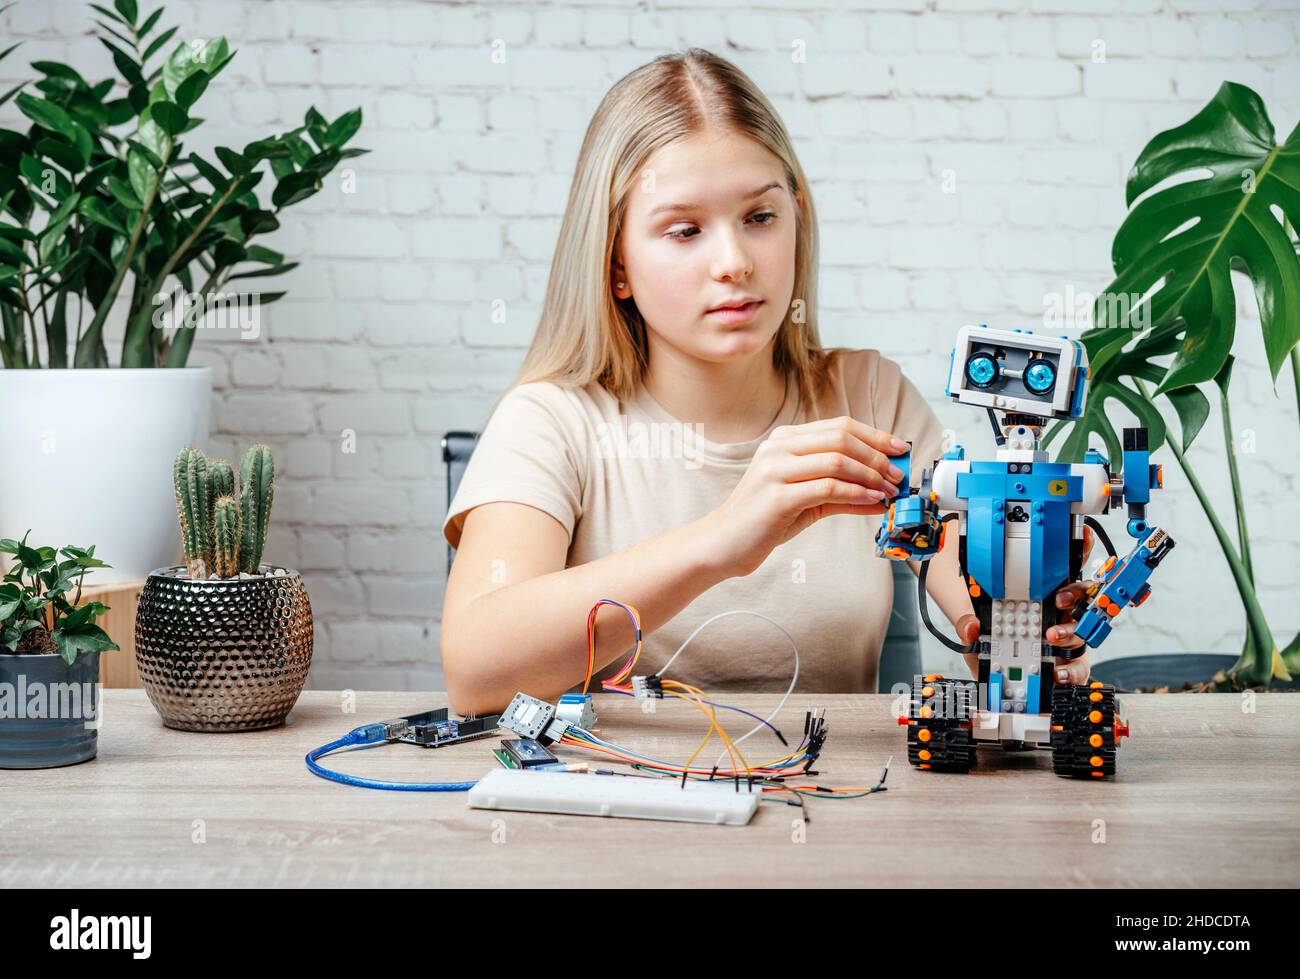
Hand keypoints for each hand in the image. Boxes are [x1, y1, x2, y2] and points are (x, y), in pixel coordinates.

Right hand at [702, 415, 908, 577]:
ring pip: (837, 460)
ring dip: (871, 475)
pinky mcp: (777, 496)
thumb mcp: (808, 499)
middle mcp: (779, 447)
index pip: (839, 426)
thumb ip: (843, 490)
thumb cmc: (765, 520)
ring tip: (889, 491)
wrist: (723, 543)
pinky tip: (871, 501)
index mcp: (785, 440)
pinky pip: (827, 487)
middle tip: (898, 475)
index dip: (875, 435)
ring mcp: (775, 469)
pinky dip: (856, 493)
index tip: (901, 448)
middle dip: (877, 456)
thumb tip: (884, 490)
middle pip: (841, 438)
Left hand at [952, 525, 1095, 685]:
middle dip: (1074, 594)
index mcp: (1039, 597)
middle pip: (1080, 597)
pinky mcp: (1068, 665)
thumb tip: (970, 626)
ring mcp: (1065, 640)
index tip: (1081, 538)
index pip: (1061, 571)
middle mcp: (1057, 616)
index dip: (1077, 552)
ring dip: (1070, 631)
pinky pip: (1079, 667)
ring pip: (1082, 630)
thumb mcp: (977, 628)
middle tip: (1059, 599)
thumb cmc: (993, 645)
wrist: (996, 677)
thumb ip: (970, 625)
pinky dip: (1071, 669)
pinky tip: (1058, 670)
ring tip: (1051, 636)